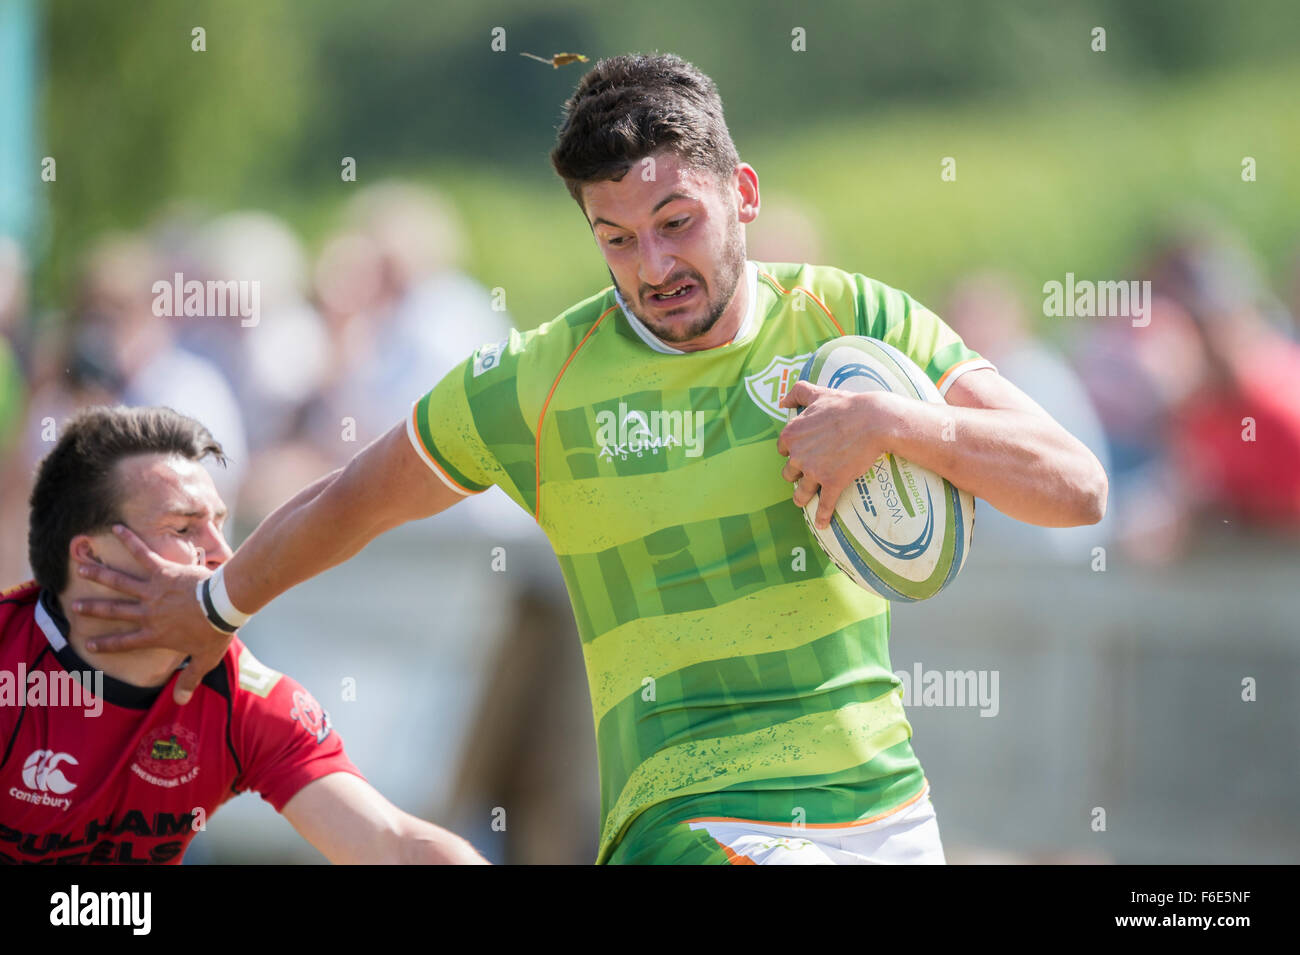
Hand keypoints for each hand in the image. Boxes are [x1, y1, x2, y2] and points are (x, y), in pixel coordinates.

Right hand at [71, 524, 230, 705]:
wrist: (224, 604)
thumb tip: (181, 701)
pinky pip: (143, 553)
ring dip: (100, 573)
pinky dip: (130, 540)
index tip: (89, 643)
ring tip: (81, 565)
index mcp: (155, 634)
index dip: (107, 644)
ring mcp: (152, 590)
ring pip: (119, 582)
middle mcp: (148, 612)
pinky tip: (117, 528)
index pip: (126, 642)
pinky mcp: (162, 570)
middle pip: (115, 611)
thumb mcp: (204, 660)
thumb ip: (190, 679)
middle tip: (75, 606)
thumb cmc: (216, 631)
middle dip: (93, 608)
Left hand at [777, 382, 897, 529]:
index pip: (783, 449)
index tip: (802, 454)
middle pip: (789, 473)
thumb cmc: (846, 405)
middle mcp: (798, 455)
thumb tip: (782, 401)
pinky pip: (824, 505)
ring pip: (800, 493)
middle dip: (796, 475)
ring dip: (801, 498)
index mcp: (791, 434)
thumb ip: (798, 393)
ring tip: (804, 501)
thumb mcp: (819, 393)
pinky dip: (822, 516)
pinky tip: (822, 524)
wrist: (873, 420)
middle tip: (807, 475)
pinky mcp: (832, 483)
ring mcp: (814, 471)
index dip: (792, 452)